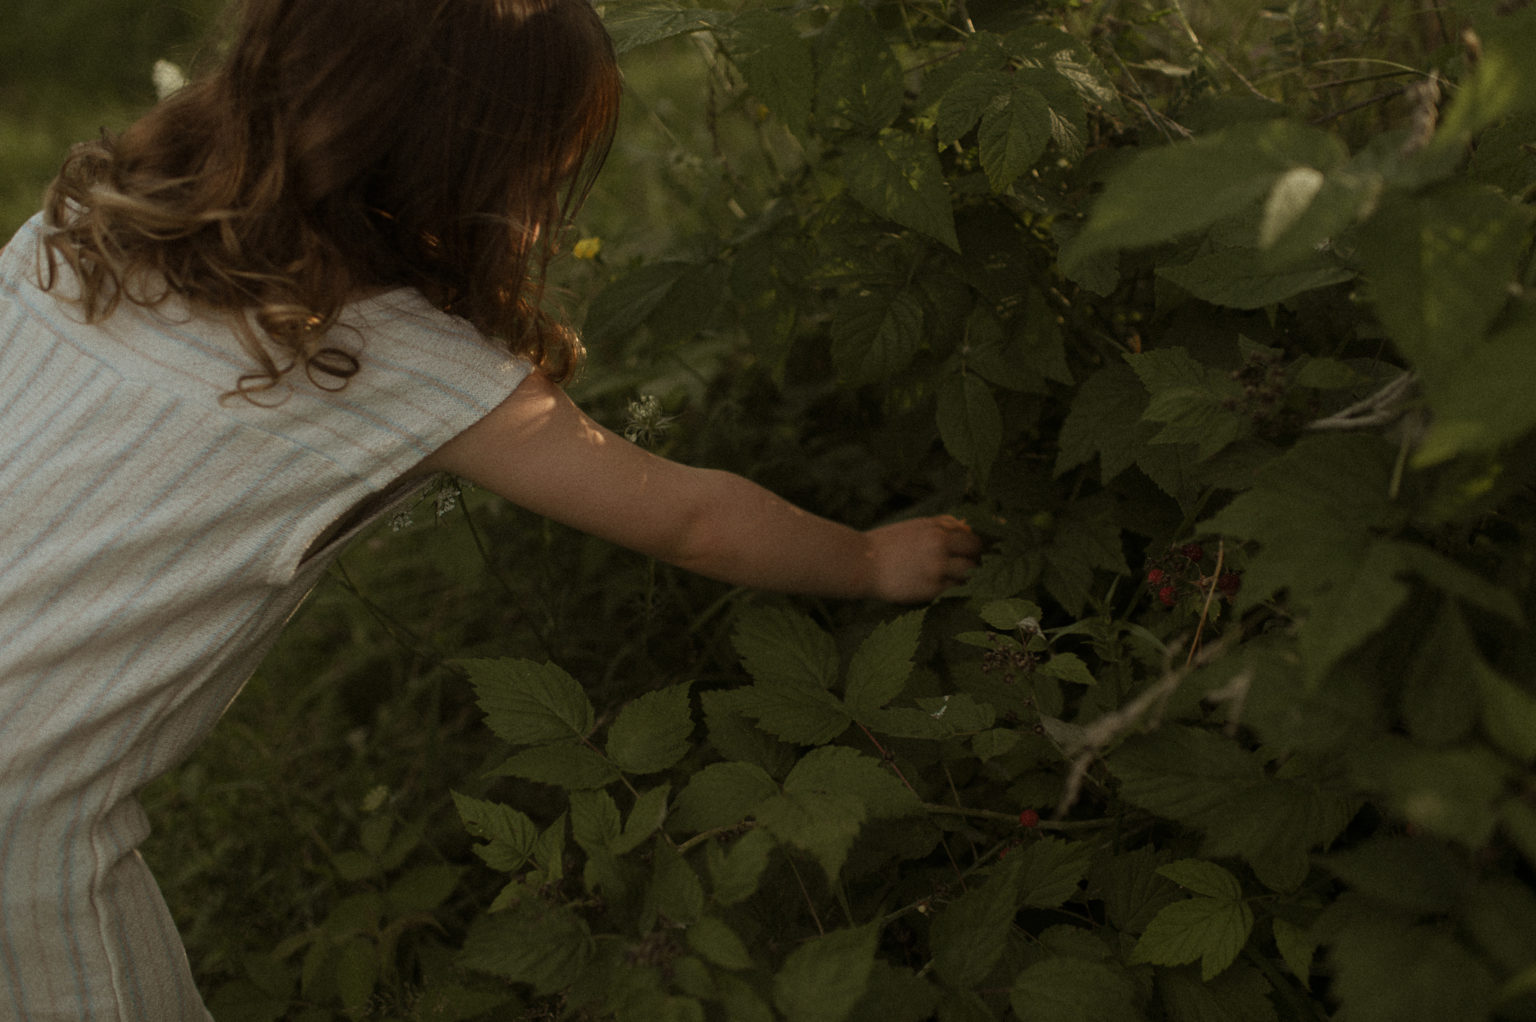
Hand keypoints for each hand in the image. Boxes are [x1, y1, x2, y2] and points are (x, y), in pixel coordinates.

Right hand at [865, 515, 982, 603]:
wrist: (862, 563)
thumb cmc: (887, 544)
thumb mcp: (915, 526)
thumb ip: (942, 525)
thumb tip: (966, 527)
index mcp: (936, 529)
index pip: (971, 537)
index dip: (973, 546)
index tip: (969, 553)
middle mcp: (940, 546)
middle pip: (975, 554)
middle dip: (973, 560)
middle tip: (965, 566)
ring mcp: (937, 568)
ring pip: (969, 573)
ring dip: (965, 576)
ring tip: (954, 579)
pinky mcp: (931, 589)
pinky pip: (954, 589)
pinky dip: (953, 588)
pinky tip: (942, 587)